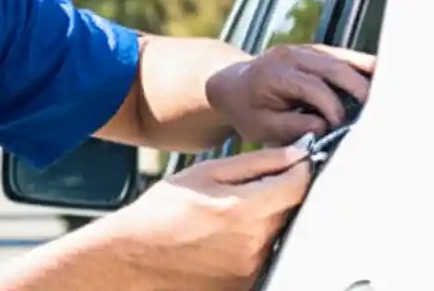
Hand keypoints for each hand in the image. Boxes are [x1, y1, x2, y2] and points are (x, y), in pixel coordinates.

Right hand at [103, 146, 311, 290]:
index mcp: (244, 209)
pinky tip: (224, 237)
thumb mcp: (203, 173)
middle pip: (291, 209)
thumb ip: (254, 163)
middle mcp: (255, 243)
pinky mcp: (248, 282)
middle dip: (277, 194)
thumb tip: (295, 155)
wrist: (134, 256)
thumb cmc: (161, 212)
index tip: (289, 163)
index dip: (297, 168)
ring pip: (278, 231)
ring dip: (265, 218)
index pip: (299, 184)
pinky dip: (253, 241)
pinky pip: (265, 253)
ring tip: (227, 216)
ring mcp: (253, 267)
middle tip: (245, 190)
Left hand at [206, 44, 374, 145]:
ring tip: (395, 92)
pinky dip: (363, 67)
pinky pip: (343, 57)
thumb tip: (325, 127)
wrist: (232, 84)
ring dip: (368, 74)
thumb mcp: (261, 126)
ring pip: (342, 58)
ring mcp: (304, 50)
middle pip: (332, 67)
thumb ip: (291, 127)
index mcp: (274, 74)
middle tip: (379, 111)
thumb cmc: (247, 110)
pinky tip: (385, 78)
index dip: (331, 107)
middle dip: (359, 88)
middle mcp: (291, 56)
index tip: (342, 127)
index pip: (311, 87)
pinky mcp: (316, 52)